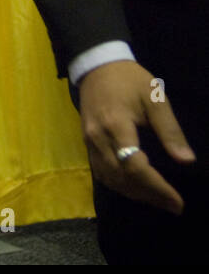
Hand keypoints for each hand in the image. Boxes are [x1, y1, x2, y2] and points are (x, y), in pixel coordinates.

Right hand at [78, 59, 195, 214]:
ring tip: (159, 200)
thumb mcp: (155, 99)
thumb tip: (187, 160)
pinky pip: (101, 173)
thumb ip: (170, 130)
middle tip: (174, 206)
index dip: (157, 187)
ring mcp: (89, 142)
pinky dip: (120, 185)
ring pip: (109, 179)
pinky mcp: (87, 144)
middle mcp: (98, 138)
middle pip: (122, 177)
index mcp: (116, 125)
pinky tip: (137, 188)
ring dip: (134, 194)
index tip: (178, 200)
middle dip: (149, 195)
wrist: (97, 67)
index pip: (134, 165)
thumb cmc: (129, 80)